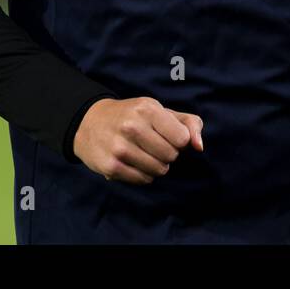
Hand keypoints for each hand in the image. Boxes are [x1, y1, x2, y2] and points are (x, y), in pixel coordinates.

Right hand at [72, 96, 203, 184]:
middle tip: (153, 145)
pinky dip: (144, 175)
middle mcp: (132, 126)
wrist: (90, 122)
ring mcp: (119, 147)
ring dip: (156, 166)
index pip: (182, 138)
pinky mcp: (110, 166)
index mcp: (147, 108)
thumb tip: (199, 147)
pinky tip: (134, 162)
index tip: (166, 135)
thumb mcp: (161, 111)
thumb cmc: (133, 116)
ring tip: (143, 154)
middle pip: (171, 156)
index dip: (178, 140)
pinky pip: (143, 180)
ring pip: (159, 170)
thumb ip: (189, 123)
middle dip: (167, 154)